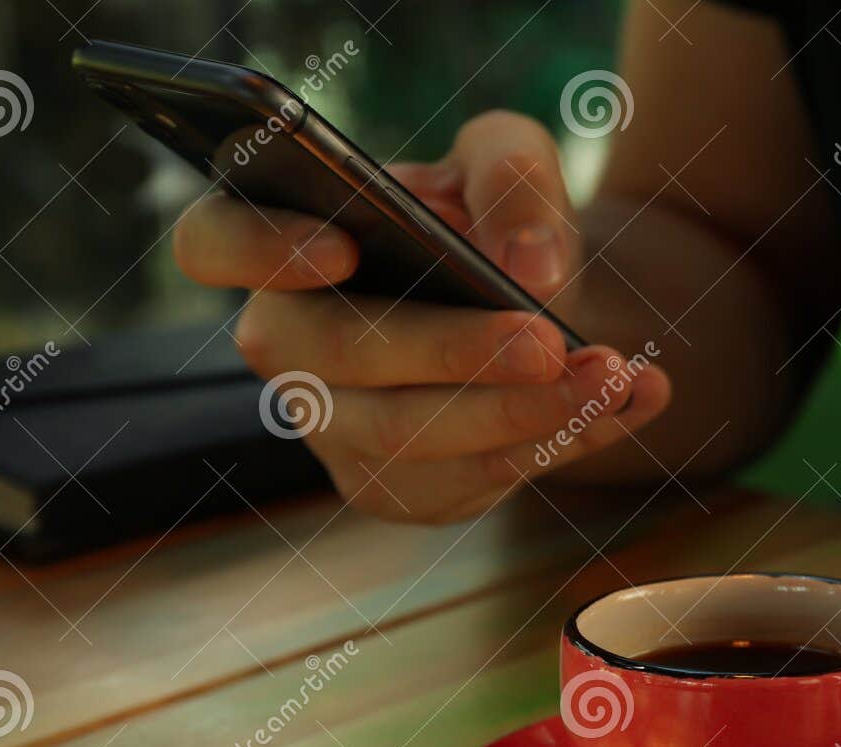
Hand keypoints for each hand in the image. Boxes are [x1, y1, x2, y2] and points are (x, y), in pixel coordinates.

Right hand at [172, 112, 670, 521]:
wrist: (534, 304)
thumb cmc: (489, 223)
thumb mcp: (504, 162)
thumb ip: (511, 175)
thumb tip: (528, 263)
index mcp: (282, 245)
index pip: (215, 244)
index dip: (260, 249)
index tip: (342, 249)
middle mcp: (288, 345)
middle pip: (343, 359)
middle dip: (454, 354)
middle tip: (547, 340)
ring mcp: (336, 429)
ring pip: (412, 443)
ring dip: (523, 415)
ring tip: (614, 376)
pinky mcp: (398, 490)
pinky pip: (470, 484)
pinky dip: (560, 445)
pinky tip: (625, 406)